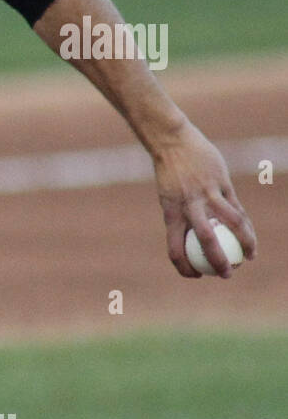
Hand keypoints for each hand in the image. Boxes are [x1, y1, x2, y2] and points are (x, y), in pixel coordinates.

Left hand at [152, 121, 256, 277]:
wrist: (171, 142)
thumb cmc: (170, 172)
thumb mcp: (169, 197)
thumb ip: (182, 214)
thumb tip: (192, 237)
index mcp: (170, 213)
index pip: (175, 249)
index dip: (184, 267)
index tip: (195, 276)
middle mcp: (189, 206)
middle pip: (205, 241)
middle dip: (218, 261)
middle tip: (226, 274)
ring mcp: (207, 194)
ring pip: (231, 224)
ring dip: (243, 244)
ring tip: (248, 257)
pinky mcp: (222, 183)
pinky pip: (237, 208)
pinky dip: (245, 225)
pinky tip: (251, 236)